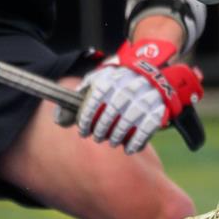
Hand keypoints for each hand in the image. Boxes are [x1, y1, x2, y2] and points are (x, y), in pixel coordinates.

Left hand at [66, 38, 202, 152]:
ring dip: (117, 136)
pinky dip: (138, 141)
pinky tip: (130, 148)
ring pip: (127, 121)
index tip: (82, 131)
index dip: (86, 119)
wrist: (153, 70)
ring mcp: (144, 97)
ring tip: (112, 142)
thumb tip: (60, 117)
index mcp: (110, 79)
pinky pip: (147, 128)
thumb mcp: (100, 78)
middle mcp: (127, 87)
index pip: (93, 101)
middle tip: (97, 138)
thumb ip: (81, 93)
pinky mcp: (158, 107)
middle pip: (110, 113)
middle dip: (101, 129)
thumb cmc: (119, 79)